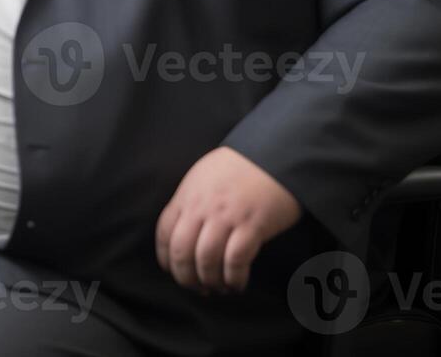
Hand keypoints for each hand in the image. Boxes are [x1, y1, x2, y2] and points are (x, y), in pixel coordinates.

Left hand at [155, 147, 301, 293]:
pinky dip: (234, 278)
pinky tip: (237, 283)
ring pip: (206, 260)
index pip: (164, 233)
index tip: (174, 271)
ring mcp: (226, 216)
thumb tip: (184, 228)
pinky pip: (235, 261)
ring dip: (211, 281)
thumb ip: (192, 199)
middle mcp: (203, 206)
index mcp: (188, 194)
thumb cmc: (243, 164)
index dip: (166, 259)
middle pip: (181, 252)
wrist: (277, 152)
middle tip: (198, 288)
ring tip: (220, 288)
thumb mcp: (205, 175)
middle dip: (186, 278)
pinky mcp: (252, 225)